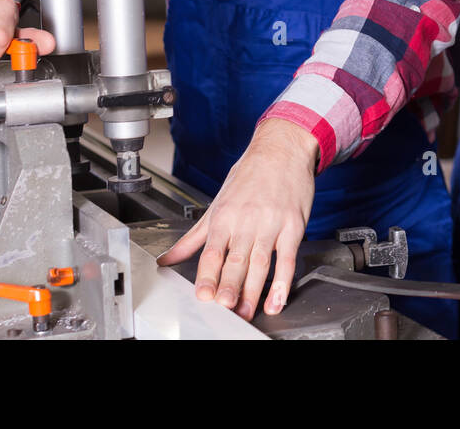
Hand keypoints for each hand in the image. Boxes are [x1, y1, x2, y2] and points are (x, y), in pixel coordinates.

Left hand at [156, 118, 317, 319]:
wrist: (282, 148)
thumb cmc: (249, 175)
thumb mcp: (218, 203)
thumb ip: (193, 237)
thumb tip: (166, 259)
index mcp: (224, 216)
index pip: (212, 251)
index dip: (207, 274)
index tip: (203, 295)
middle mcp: (246, 220)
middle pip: (237, 259)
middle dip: (230, 286)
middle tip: (225, 308)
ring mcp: (271, 223)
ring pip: (261, 262)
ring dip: (255, 290)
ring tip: (247, 312)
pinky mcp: (293, 225)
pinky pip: (288, 258)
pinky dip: (284, 282)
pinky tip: (277, 300)